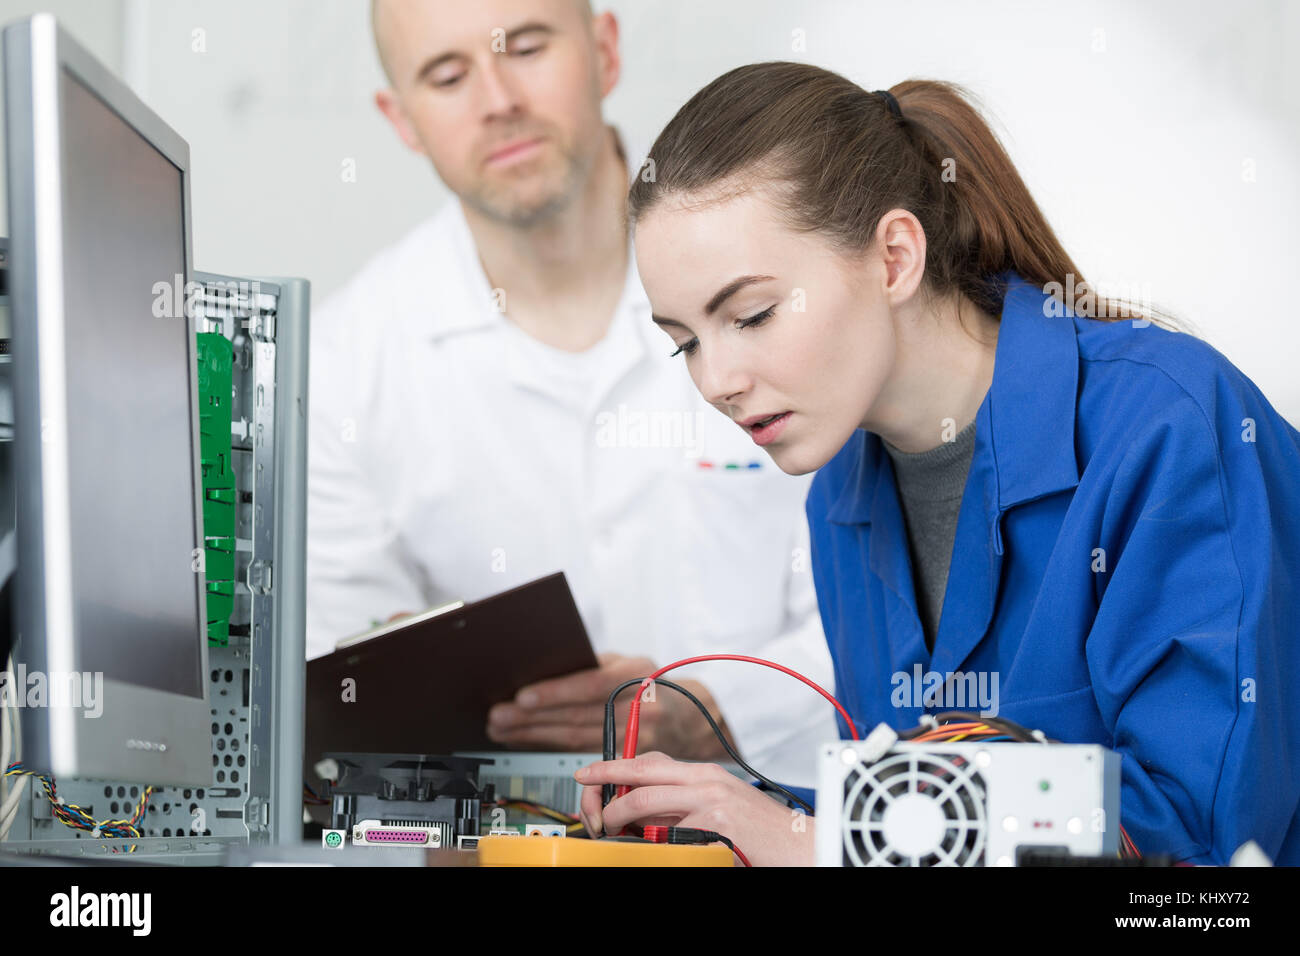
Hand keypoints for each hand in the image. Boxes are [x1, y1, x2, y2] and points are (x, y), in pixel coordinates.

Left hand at [486, 653, 736, 758]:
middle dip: (533, 717)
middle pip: (578, 715)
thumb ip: (592, 664)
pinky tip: (527, 740)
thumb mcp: (625, 661)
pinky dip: (550, 746)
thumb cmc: (647, 681)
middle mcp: (641, 707)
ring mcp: (637, 737)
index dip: (557, 691)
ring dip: (534, 735)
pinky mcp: (628, 759)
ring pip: (575, 738)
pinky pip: (581, 752)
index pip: (592, 684)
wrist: (686, 716)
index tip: (523, 696)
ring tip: (503, 729)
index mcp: (640, 673)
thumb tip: (543, 665)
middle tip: (499, 716)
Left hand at [574, 751, 814, 865]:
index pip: (649, 760)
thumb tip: (640, 807)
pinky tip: (646, 846)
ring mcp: (709, 803)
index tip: (589, 772)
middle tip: (585, 796)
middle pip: (641, 774)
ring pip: (646, 801)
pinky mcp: (714, 826)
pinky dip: (649, 839)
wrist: (799, 844)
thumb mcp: (720, 804)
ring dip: (620, 817)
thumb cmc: (761, 831)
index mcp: (704, 774)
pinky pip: (667, 832)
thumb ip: (683, 801)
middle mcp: (705, 781)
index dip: (614, 766)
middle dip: (605, 784)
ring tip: (612, 829)